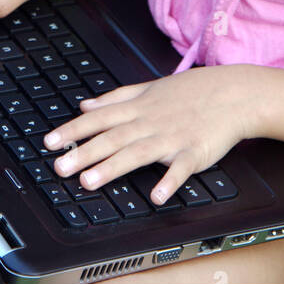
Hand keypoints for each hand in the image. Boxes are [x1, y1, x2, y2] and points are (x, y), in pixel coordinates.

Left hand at [41, 66, 259, 204]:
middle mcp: (150, 121)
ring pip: (137, 152)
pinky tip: (156, 195)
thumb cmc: (191, 92)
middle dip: (84, 152)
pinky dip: (169, 181)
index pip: (99, 118)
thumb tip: (85, 105)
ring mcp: (172, 137)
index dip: (73, 129)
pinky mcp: (194, 151)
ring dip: (113, 166)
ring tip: (89, 181)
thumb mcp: (150, 88)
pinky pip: (180, 168)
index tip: (49, 141)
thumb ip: (116, 98)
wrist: (234, 93)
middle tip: (59, 166)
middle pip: (112, 137)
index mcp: (139, 107)